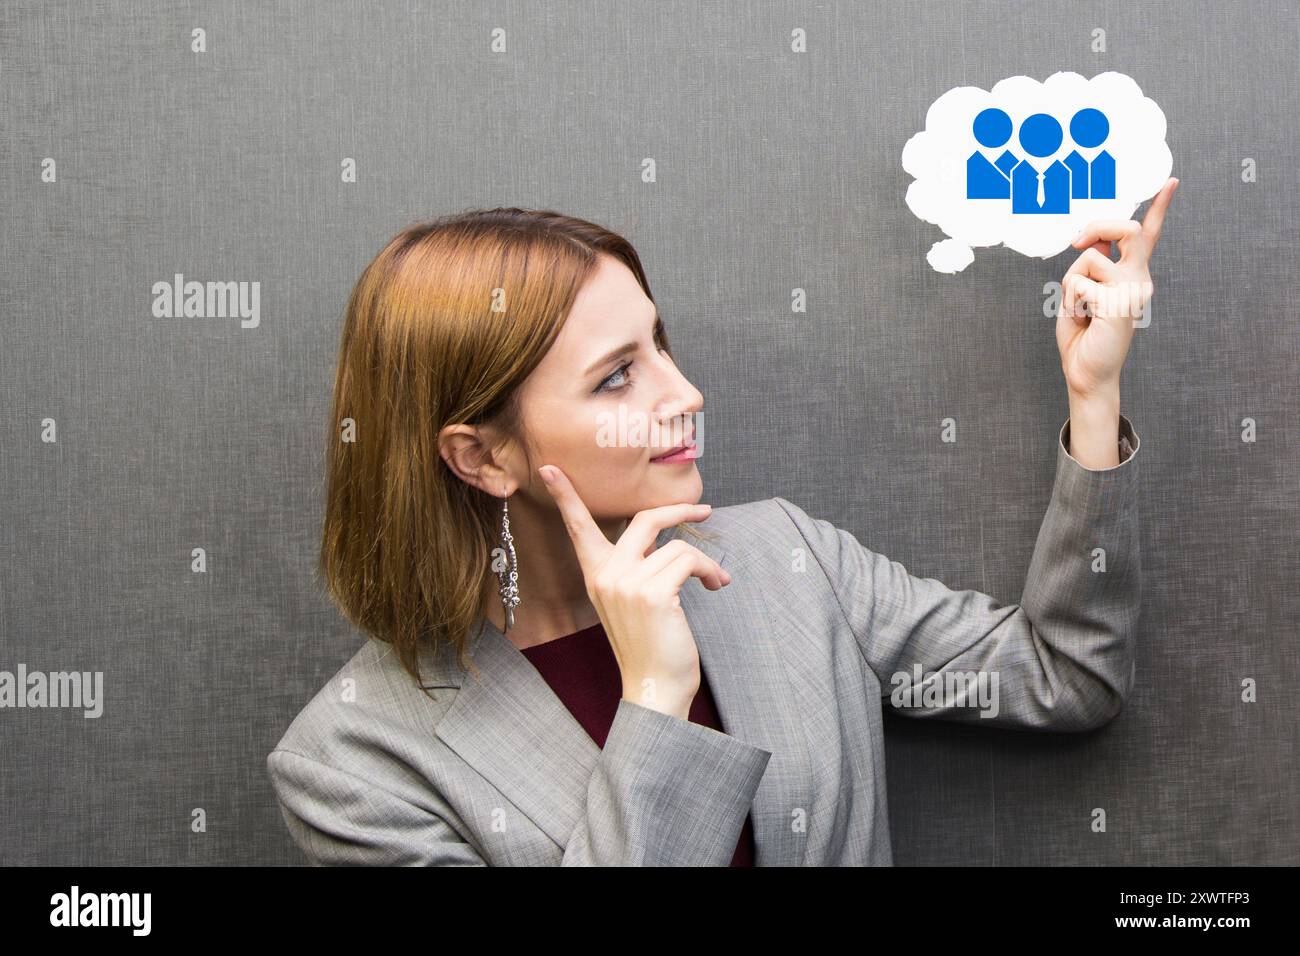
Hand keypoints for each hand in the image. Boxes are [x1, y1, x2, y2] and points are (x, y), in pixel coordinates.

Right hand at [538, 465, 729, 719]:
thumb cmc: (649, 647)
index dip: (566, 497)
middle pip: (643, 519)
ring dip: (705, 563)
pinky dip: (710, 572)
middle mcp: (606, 575)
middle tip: (703, 510)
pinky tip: (715, 587)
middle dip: (678, 511)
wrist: (653, 687)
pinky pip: (690, 560)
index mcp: (596, 575)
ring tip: (713, 582)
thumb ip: (637, 570)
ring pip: (678, 546)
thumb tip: (669, 544)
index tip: (550, 468)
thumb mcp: (633, 603)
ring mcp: (627, 582)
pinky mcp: (653, 592)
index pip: (578, 528)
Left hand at [1056, 177, 1178, 399]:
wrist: (1085, 373)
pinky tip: (1084, 320)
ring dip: (1072, 282)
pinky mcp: (1119, 304)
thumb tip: (1088, 240)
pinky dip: (1070, 301)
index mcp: (1132, 274)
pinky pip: (1078, 282)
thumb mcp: (1081, 290)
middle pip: (1126, 229)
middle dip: (1098, 226)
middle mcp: (1139, 279)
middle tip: (1076, 241)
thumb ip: (1089, 265)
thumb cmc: (1082, 333)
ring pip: (1089, 258)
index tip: (1170, 182)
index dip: (1158, 207)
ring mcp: (1132, 290)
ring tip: (1081, 310)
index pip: (1147, 235)